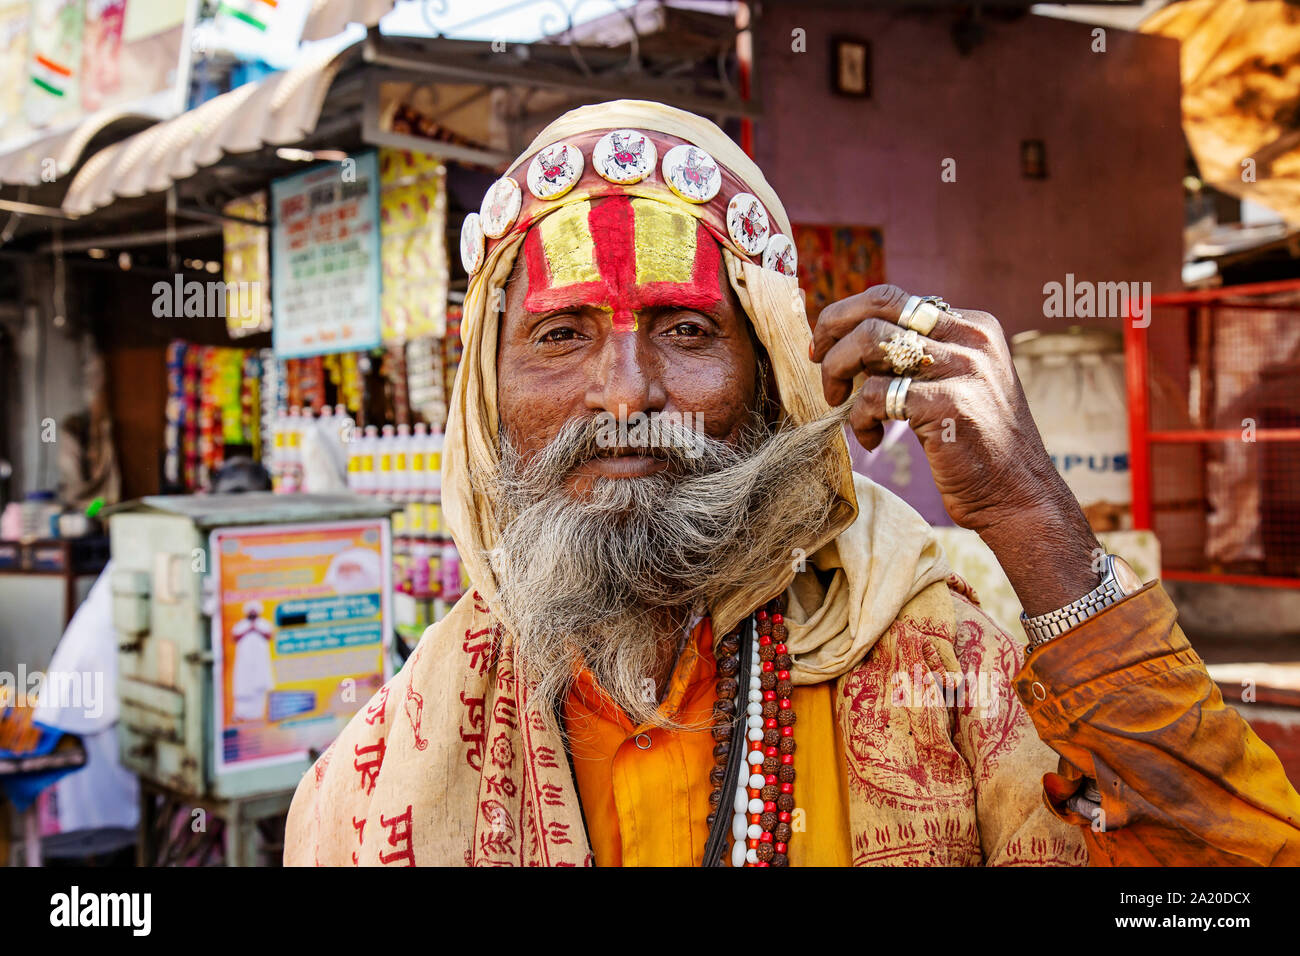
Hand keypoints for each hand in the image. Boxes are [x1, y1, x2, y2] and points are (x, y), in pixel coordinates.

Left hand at [810, 283, 1100, 615]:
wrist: (1019, 498)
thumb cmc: (976, 448)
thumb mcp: (954, 386)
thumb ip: (918, 359)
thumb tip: (852, 341)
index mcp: (974, 327)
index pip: (894, 299)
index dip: (848, 318)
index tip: (824, 348)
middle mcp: (971, 338)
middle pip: (880, 305)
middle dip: (834, 329)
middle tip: (818, 364)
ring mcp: (963, 368)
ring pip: (872, 342)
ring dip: (839, 373)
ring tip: (841, 406)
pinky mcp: (948, 404)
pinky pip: (875, 394)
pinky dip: (859, 418)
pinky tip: (872, 439)